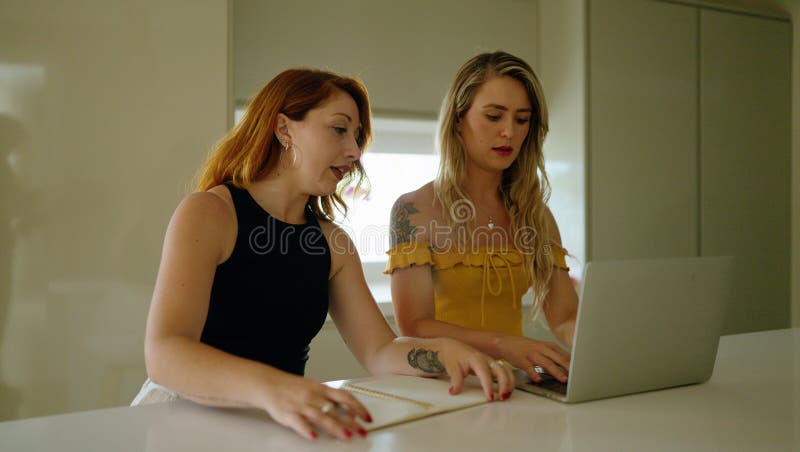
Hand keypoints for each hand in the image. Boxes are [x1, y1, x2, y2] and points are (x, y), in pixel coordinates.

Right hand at [257, 373, 371, 440]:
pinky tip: (314, 437)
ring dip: (334, 426)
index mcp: (322, 388)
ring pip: (320, 416)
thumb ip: (331, 399)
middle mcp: (313, 396)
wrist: (269, 384)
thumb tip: (350, 412)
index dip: (358, 407)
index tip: (367, 418)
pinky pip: (298, 422)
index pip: (345, 397)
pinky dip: (306, 429)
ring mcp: (300, 405)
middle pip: (335, 409)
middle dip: (350, 422)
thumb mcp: (315, 388)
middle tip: (362, 432)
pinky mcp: (287, 414)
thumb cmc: (294, 388)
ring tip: (346, 436)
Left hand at [435, 338, 515, 400]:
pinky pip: (505, 372)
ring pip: (506, 371)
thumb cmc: (453, 356)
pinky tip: (507, 391)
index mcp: (476, 359)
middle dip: (504, 384)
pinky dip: (509, 381)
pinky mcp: (492, 365)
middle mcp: (487, 360)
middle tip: (501, 398)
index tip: (489, 397)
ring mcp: (491, 362)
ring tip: (506, 396)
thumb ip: (455, 380)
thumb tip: (455, 391)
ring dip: (509, 383)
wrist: (453, 347)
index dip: (488, 385)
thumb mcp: (452, 368)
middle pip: (501, 370)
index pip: (485, 373)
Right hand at [497, 335, 570, 383]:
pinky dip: (534, 374)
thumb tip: (567, 364)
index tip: (580, 369)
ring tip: (563, 379)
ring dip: (556, 372)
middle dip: (567, 367)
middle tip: (576, 375)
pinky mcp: (521, 360)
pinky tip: (539, 380)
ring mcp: (530, 354)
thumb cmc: (524, 347)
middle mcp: (540, 348)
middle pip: (556, 358)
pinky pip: (529, 368)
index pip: (562, 353)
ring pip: (545, 363)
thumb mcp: (540, 347)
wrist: (505, 343)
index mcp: (546, 345)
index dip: (572, 362)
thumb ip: (552, 355)